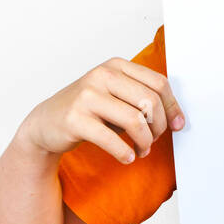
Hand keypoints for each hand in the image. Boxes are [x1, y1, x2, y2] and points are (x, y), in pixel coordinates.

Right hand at [20, 58, 185, 162]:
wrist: (46, 123)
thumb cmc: (88, 110)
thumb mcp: (116, 96)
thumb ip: (143, 99)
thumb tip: (177, 119)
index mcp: (116, 66)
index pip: (159, 83)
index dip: (173, 107)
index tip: (177, 125)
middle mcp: (102, 75)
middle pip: (150, 101)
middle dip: (158, 127)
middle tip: (152, 141)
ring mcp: (87, 96)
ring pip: (135, 120)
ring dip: (144, 141)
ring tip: (141, 150)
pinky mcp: (75, 119)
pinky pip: (111, 139)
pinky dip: (125, 153)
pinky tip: (127, 157)